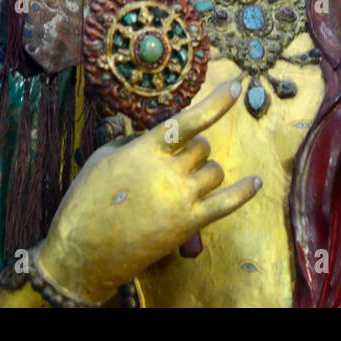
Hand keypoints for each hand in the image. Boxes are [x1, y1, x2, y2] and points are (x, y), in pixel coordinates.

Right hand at [36, 79, 260, 303]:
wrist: (83, 252)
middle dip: (194, 149)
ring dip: (205, 171)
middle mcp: (169, 171)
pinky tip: (257, 182)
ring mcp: (182, 199)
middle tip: (176, 161)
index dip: (216, 103)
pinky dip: (244, 192)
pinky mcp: (188, 225)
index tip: (234, 87)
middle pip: (203, 147)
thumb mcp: (102, 158)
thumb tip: (150, 136)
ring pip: (215, 171)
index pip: (188, 120)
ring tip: (186, 181)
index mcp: (146, 149)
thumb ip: (131, 142)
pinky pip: (227, 204)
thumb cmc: (86, 201)